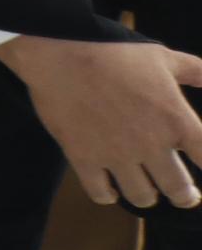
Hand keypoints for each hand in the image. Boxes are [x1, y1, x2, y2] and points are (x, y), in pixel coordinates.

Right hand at [0, 27, 201, 207]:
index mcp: (176, 120)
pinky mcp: (84, 158)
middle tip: (185, 195)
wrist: (61, 53)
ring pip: (142, 197)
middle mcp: (151, 144)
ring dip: (148, 196)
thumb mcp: (163, 57)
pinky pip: (100, 193)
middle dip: (186, 196)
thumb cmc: (114, 52)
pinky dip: (108, 195)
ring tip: (147, 191)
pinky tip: (110, 189)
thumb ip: (195, 71)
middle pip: (179, 190)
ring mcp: (116, 154)